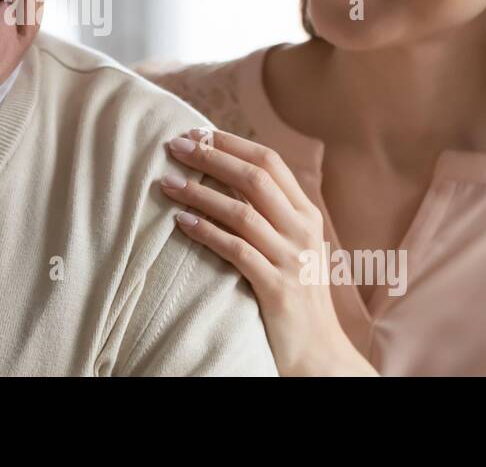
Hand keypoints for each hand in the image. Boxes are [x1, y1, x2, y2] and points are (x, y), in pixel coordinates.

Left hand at [162, 128, 376, 375]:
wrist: (319, 352)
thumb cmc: (296, 294)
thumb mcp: (292, 246)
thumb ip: (269, 213)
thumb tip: (225, 174)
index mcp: (306, 214)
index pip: (270, 161)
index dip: (232, 143)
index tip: (197, 132)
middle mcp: (303, 230)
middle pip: (254, 178)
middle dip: (211, 157)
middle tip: (175, 145)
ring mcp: (292, 259)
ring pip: (241, 212)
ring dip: (199, 193)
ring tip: (166, 183)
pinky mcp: (277, 288)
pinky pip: (236, 251)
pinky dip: (205, 232)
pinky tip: (180, 222)